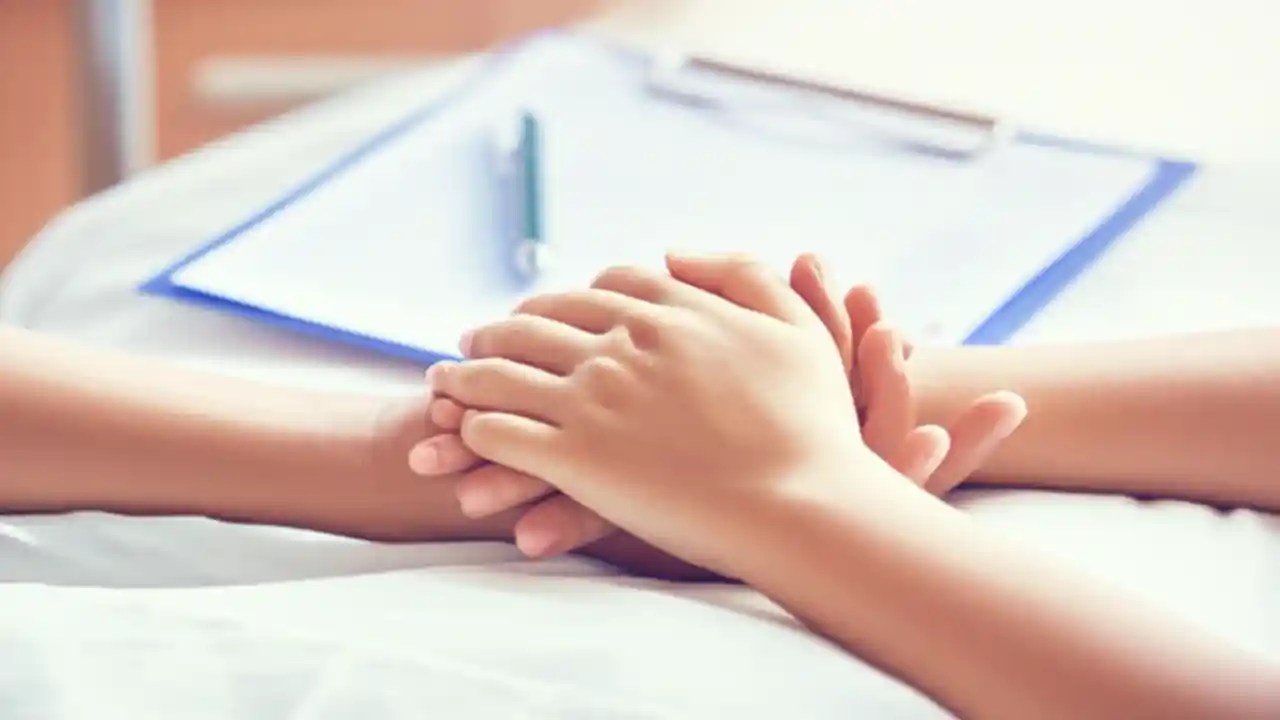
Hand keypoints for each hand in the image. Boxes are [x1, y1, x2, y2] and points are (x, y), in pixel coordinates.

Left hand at [425, 253, 900, 575]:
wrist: (805, 503)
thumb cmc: (815, 425)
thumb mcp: (798, 325)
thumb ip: (741, 274)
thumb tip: (675, 250)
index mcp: (673, 309)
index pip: (602, 286)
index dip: (566, 297)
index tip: (548, 309)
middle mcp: (625, 342)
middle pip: (540, 321)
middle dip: (502, 328)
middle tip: (476, 339)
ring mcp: (595, 397)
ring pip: (506, 370)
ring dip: (469, 373)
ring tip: (446, 383)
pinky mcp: (575, 455)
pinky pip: (502, 430)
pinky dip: (474, 425)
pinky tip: (463, 431)